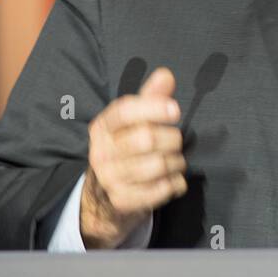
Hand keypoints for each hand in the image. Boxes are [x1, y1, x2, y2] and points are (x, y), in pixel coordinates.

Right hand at [80, 66, 187, 248]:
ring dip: (176, 163)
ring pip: (157, 165)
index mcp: (103, 127)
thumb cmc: (126, 150)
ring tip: (176, 162)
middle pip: (147, 139)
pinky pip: (160, 190)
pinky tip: (172, 180)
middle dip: (172, 139)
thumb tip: (165, 75)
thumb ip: (151, 97)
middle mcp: (101, 152)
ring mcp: (109, 179)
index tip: (175, 110)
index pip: (125, 111)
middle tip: (177, 142)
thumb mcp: (133, 122)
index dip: (153, 108)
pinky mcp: (122, 201)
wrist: (104, 198)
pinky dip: (174, 184)